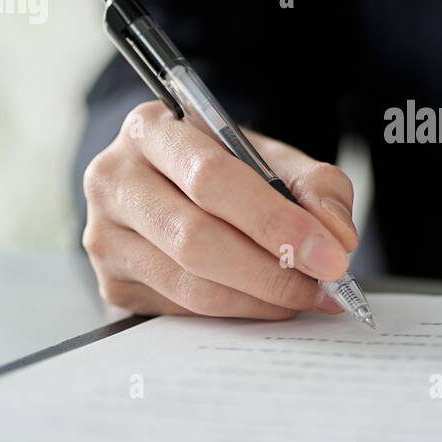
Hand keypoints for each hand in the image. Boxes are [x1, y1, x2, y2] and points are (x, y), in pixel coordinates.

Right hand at [82, 101, 357, 318]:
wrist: (169, 183)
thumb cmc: (223, 168)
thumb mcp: (271, 158)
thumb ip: (316, 186)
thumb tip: (337, 236)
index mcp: (150, 129)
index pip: (212, 179)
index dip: (275, 222)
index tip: (330, 254)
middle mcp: (114, 180)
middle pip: (196, 239)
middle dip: (273, 272)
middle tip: (324, 286)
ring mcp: (104, 237)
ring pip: (190, 285)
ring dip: (260, 299)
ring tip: (305, 296)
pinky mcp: (112, 284)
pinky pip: (183, 310)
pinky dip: (237, 312)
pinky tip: (268, 302)